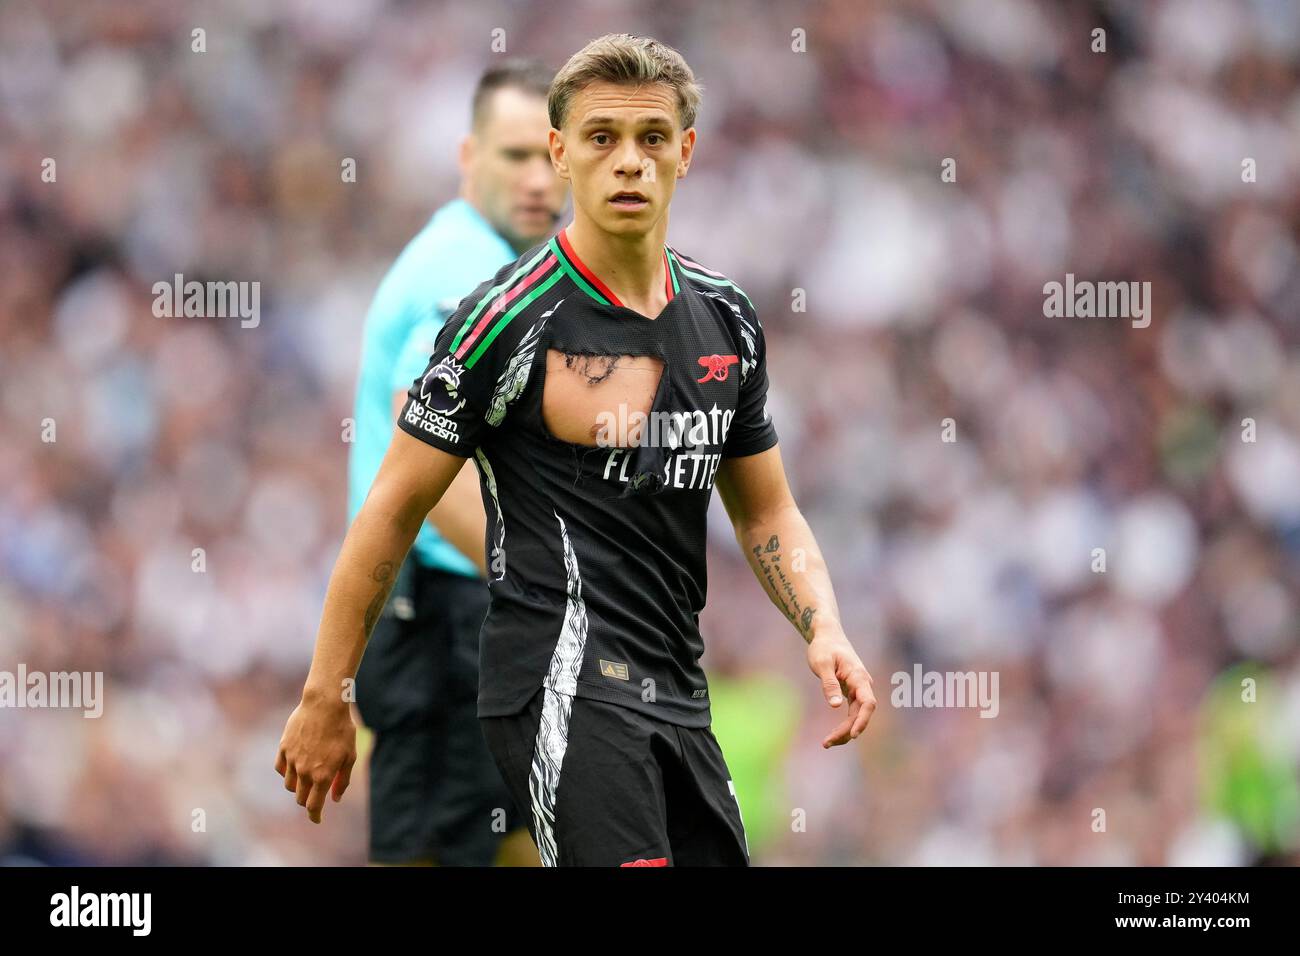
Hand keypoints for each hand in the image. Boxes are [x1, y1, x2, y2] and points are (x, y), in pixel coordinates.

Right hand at [274, 691, 356, 823]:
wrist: (324, 705)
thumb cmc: (342, 730)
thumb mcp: (349, 756)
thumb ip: (342, 780)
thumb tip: (335, 799)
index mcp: (322, 776)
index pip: (313, 806)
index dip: (315, 816)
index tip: (317, 819)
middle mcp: (305, 771)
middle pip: (300, 797)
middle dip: (308, 800)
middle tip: (316, 794)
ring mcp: (292, 760)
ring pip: (289, 785)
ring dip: (298, 787)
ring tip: (307, 778)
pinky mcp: (283, 748)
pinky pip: (280, 769)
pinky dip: (286, 772)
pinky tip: (294, 767)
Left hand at [806, 627, 875, 747]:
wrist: (827, 635)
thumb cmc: (823, 647)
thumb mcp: (822, 663)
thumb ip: (829, 684)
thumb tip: (835, 706)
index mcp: (858, 676)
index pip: (868, 703)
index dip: (863, 720)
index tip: (853, 734)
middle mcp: (862, 685)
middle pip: (861, 714)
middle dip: (847, 731)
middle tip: (827, 743)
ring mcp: (858, 689)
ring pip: (856, 716)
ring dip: (845, 731)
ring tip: (826, 743)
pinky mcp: (851, 692)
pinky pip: (851, 713)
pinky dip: (844, 725)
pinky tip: (833, 736)